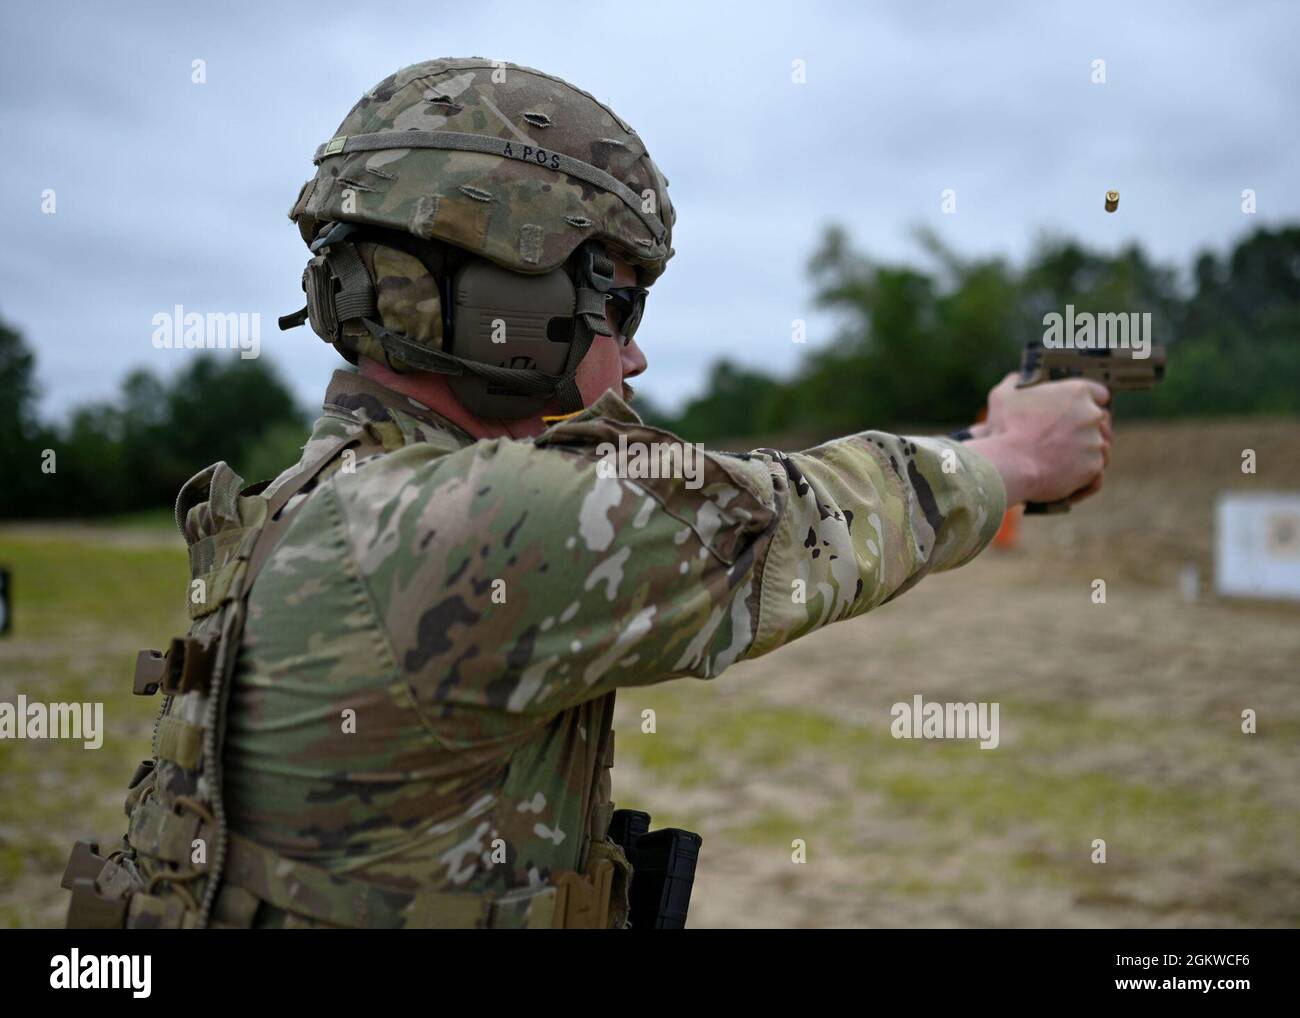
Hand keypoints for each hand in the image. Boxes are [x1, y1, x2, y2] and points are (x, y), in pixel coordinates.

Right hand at [964, 373, 1111, 506]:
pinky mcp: (1093, 467)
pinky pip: (1094, 469)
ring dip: (1086, 450)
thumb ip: (1015, 382)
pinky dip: (1083, 472)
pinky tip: (1066, 473)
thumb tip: (1017, 379)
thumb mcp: (1003, 396)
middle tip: (1066, 436)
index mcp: (1077, 392)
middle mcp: (1092, 415)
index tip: (1078, 409)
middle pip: (1101, 420)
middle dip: (1087, 427)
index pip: (1099, 393)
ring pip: (1099, 445)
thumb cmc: (1006, 429)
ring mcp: (1095, 442)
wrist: (1010, 466)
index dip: (1089, 402)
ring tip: (1064, 458)